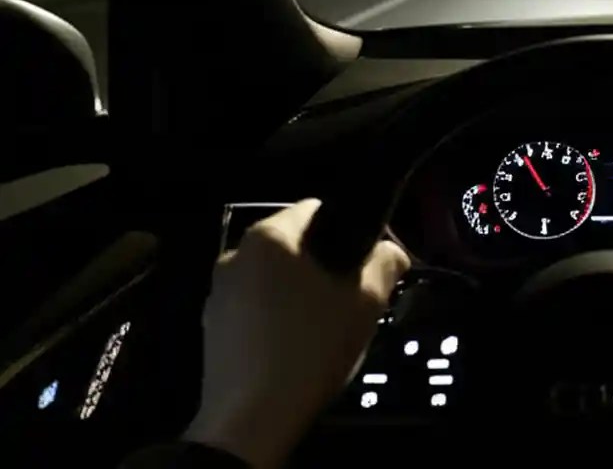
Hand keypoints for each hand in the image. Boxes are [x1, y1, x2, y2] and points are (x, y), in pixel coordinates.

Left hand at [183, 200, 409, 467]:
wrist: (253, 415)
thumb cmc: (313, 345)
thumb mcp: (367, 302)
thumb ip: (384, 264)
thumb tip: (390, 251)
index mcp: (271, 235)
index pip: (319, 209)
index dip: (352, 232)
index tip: (370, 265)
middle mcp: (236, 252)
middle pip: (294, 245)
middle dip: (324, 266)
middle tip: (352, 300)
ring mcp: (218, 291)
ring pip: (273, 278)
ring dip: (298, 292)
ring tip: (324, 328)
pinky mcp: (211, 325)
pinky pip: (254, 307)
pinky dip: (275, 317)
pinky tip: (295, 347)